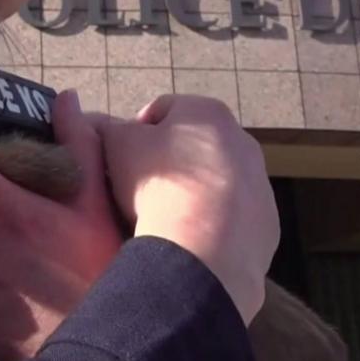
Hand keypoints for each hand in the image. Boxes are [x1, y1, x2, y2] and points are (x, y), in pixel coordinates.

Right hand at [96, 95, 278, 323]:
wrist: (204, 251)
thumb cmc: (157, 185)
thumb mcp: (116, 145)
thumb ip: (104, 126)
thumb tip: (91, 119)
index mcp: (206, 111)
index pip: (162, 109)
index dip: (135, 132)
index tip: (120, 160)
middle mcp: (242, 140)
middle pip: (193, 145)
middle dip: (169, 163)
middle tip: (140, 190)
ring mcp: (260, 183)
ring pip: (217, 182)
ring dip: (194, 194)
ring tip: (166, 219)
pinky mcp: (267, 223)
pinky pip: (234, 218)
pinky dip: (215, 224)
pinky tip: (193, 239)